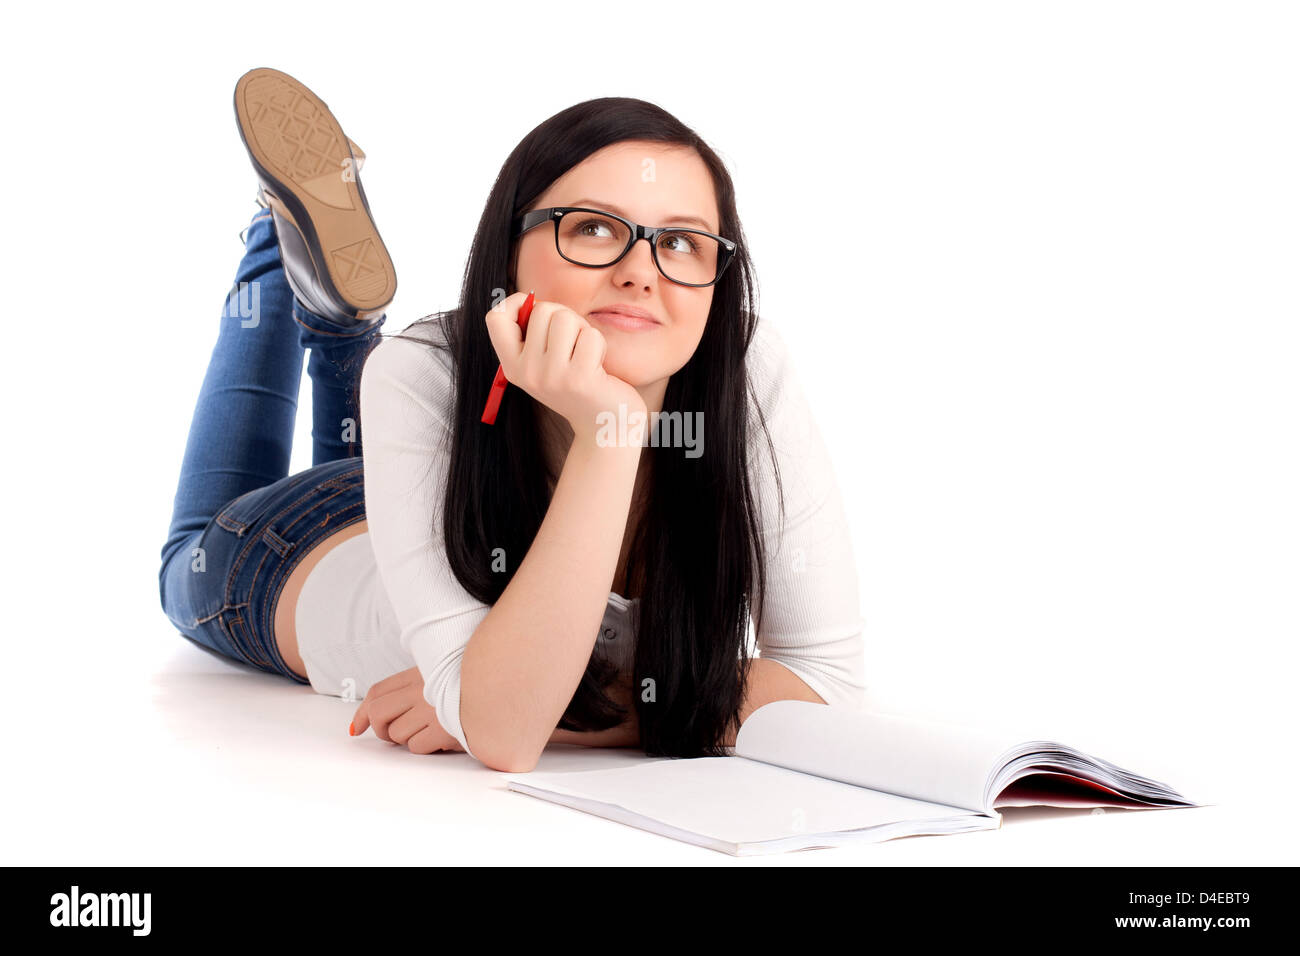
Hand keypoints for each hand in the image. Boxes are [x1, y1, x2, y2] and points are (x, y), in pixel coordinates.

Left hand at [350, 666, 464, 753]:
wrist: (505, 681)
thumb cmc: (473, 681)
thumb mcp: (441, 674)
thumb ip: (413, 687)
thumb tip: (377, 713)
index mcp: (418, 673)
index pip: (377, 692)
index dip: (362, 713)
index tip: (358, 727)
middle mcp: (421, 689)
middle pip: (379, 713)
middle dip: (381, 729)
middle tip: (394, 734)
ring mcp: (432, 708)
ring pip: (398, 735)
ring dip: (410, 738)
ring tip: (430, 730)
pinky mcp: (445, 726)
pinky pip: (419, 746)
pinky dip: (427, 746)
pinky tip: (443, 736)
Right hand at [485, 292, 647, 441]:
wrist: (602, 426)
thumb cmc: (577, 384)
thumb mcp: (545, 363)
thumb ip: (533, 334)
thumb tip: (530, 298)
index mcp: (512, 366)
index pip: (494, 318)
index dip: (515, 302)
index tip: (535, 310)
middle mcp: (526, 373)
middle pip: (541, 310)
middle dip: (564, 316)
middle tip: (572, 341)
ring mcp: (551, 377)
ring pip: (565, 318)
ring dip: (582, 329)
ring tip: (584, 353)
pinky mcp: (579, 379)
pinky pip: (590, 335)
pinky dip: (599, 344)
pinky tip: (597, 366)